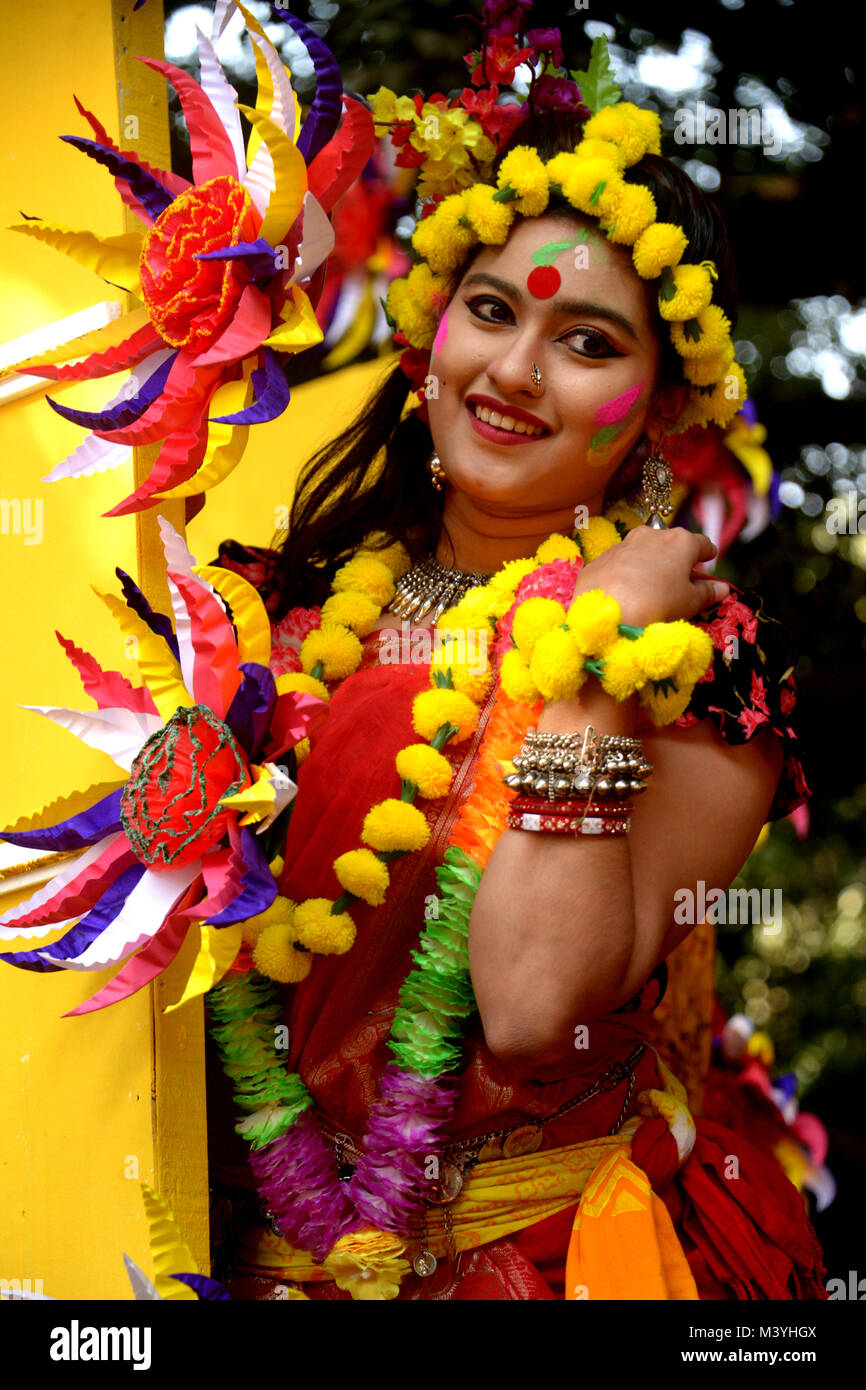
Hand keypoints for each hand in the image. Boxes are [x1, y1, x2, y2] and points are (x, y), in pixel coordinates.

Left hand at [572, 525, 728, 627]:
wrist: (604, 613)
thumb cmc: (657, 604)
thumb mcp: (689, 602)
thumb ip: (707, 592)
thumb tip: (722, 587)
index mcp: (680, 541)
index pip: (702, 544)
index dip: (707, 554)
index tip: (709, 560)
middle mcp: (652, 535)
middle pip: (671, 544)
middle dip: (678, 559)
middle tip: (680, 580)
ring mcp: (624, 544)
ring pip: (644, 551)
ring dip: (651, 564)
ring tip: (651, 588)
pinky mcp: (602, 558)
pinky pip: (622, 563)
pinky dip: (628, 573)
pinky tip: (627, 592)